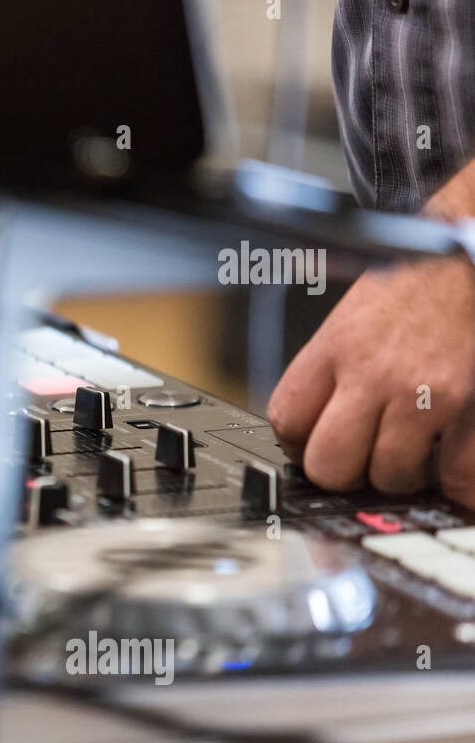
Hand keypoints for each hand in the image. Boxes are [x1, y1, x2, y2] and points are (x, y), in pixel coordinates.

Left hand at [267, 255, 474, 503]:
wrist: (471, 260)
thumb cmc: (417, 286)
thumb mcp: (352, 318)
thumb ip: (329, 370)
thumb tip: (312, 425)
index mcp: (333, 348)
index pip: (286, 421)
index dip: (297, 444)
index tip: (313, 446)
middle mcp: (372, 373)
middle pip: (329, 465)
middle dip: (344, 474)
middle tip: (361, 462)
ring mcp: (422, 393)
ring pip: (391, 476)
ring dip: (403, 476)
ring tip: (414, 454)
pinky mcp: (469, 406)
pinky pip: (457, 475)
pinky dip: (456, 482)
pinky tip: (453, 462)